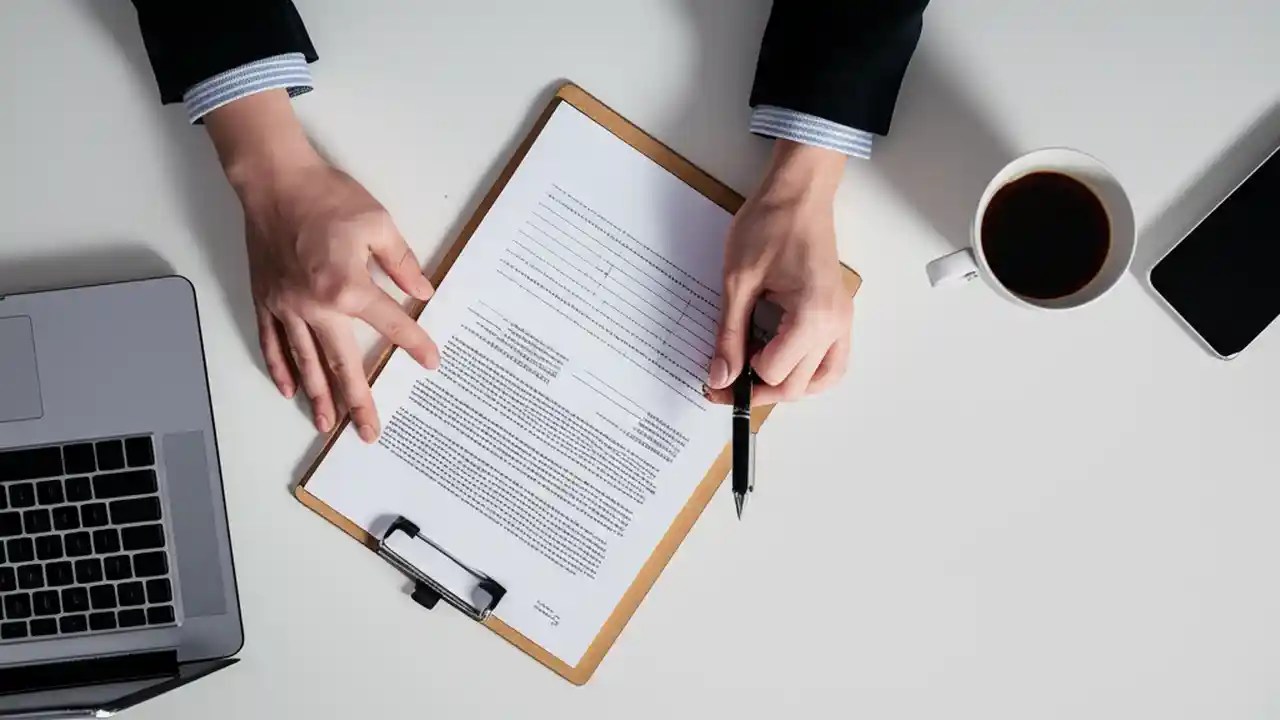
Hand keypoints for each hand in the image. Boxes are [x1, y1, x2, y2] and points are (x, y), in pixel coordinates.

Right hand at [204, 90, 438, 441]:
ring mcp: (286, 306)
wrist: (272, 179)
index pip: (391, 324)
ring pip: (305, 362)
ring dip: (318, 397)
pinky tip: (290, 390)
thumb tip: (422, 290)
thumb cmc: (326, 197)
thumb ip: (402, 263)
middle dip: (357, 402)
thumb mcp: (378, 224)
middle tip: (368, 432)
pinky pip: (272, 342)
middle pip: (341, 364)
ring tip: (327, 425)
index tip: (431, 362)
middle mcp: (315, 306)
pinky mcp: (265, 299)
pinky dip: (281, 368)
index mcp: (348, 288)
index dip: (414, 344)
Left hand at [706, 141, 852, 404]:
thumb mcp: (738, 282)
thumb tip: (721, 376)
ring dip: (789, 387)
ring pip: (822, 380)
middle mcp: (836, 323)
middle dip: (760, 391)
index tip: (714, 380)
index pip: (776, 373)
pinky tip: (782, 365)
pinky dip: (808, 372)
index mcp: (813, 315)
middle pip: (798, 386)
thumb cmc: (770, 224)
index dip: (741, 382)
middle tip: (724, 383)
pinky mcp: (839, 313)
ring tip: (754, 380)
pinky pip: (831, 360)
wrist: (797, 193)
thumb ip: (730, 335)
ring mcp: (843, 319)